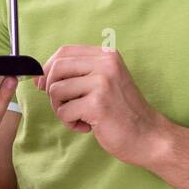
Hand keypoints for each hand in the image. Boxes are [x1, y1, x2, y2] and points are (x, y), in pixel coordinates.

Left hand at [35, 45, 169, 166]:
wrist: (149, 136)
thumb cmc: (122, 112)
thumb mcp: (104, 83)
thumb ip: (77, 75)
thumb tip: (39, 78)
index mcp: (107, 55)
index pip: (64, 51)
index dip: (48, 67)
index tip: (43, 84)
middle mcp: (106, 64)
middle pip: (56, 68)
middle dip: (52, 91)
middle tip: (65, 106)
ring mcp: (102, 83)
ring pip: (56, 91)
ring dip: (61, 109)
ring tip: (80, 117)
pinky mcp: (98, 104)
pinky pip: (63, 111)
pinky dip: (70, 123)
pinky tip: (87, 127)